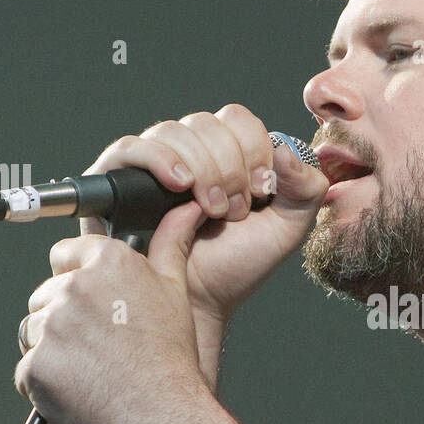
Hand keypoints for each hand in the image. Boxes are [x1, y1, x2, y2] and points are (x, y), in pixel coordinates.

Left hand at [14, 229, 207, 423]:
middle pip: (46, 295)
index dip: (77, 279)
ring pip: (33, 331)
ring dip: (54, 350)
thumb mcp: (176, 292)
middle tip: (101, 346)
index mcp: (108, 263)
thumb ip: (172, 244)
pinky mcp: (34, 365)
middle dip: (65, 319)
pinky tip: (80, 387)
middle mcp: (75, 288)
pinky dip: (47, 382)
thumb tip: (186, 210)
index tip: (94, 303)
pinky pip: (28, 369)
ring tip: (93, 368)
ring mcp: (50, 327)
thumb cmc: (171, 360)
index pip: (64, 255)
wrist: (161, 417)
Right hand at [78, 105, 327, 356]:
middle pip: (206, 123)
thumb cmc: (236, 267)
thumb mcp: (286, 229)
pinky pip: (132, 147)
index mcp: (227, 154)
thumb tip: (286, 148)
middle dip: (228, 168)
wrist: (198, 302)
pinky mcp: (117, 177)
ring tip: (208, 211)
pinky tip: (179, 186)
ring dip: (200, 170)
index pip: (238, 121)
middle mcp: (189, 152)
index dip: (253, 150)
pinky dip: (160, 160)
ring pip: (173, 132)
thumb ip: (306, 188)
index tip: (260, 192)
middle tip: (232, 212)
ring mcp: (152, 163)